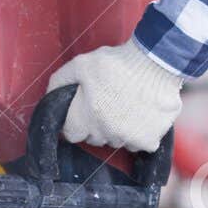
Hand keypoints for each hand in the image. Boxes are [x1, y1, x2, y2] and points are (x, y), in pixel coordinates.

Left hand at [47, 38, 183, 151]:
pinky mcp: (149, 140)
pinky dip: (141, 133)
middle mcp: (107, 132)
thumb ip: (59, 82)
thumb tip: (50, 98)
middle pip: (94, 138)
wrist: (157, 62)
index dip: (75, 120)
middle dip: (96, 124)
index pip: (71, 133)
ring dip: (118, 129)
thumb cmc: (118, 62)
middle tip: (107, 103)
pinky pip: (139, 144)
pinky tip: (142, 113)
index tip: (83, 110)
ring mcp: (129, 139)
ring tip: (126, 105)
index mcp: (87, 117)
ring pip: (117, 141)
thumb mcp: (80, 64)